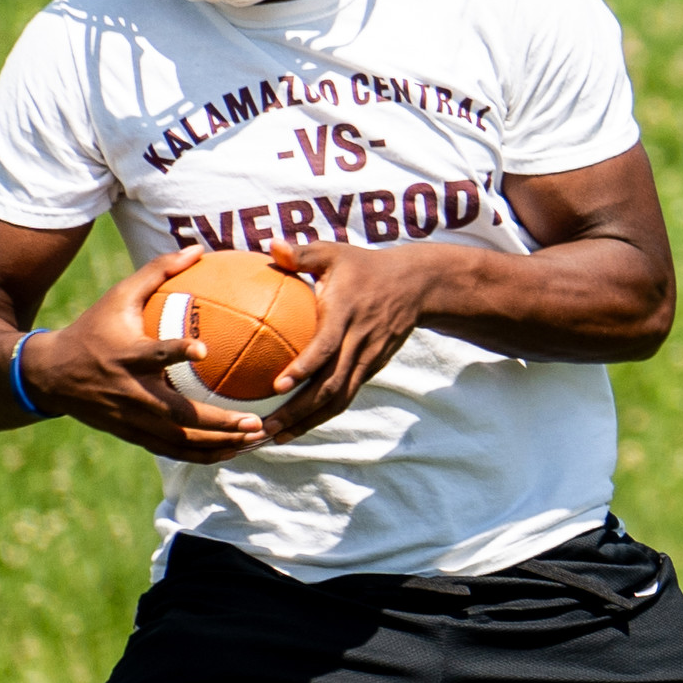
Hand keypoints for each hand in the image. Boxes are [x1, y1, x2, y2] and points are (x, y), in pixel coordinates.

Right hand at [23, 246, 269, 462]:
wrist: (50, 375)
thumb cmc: (93, 330)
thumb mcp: (117, 296)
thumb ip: (157, 272)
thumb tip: (196, 249)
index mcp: (127, 356)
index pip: (153, 355)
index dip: (176, 352)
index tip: (204, 349)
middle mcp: (131, 392)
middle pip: (177, 415)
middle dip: (218, 422)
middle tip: (256, 421)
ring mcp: (131, 419)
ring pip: (179, 441)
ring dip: (219, 444)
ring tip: (257, 439)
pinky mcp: (132, 435)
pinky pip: (173, 451)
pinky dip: (203, 455)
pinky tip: (235, 451)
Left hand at [257, 239, 451, 440]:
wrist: (417, 286)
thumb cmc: (365, 266)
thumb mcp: (335, 252)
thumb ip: (302, 253)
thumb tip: (270, 243)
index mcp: (346, 315)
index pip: (326, 346)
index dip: (304, 367)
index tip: (277, 385)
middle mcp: (358, 343)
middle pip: (330, 386)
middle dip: (298, 412)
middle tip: (265, 427)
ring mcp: (366, 360)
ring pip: (338, 399)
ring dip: (307, 422)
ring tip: (276, 439)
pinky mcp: (369, 370)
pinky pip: (344, 397)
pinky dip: (320, 416)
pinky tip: (295, 427)